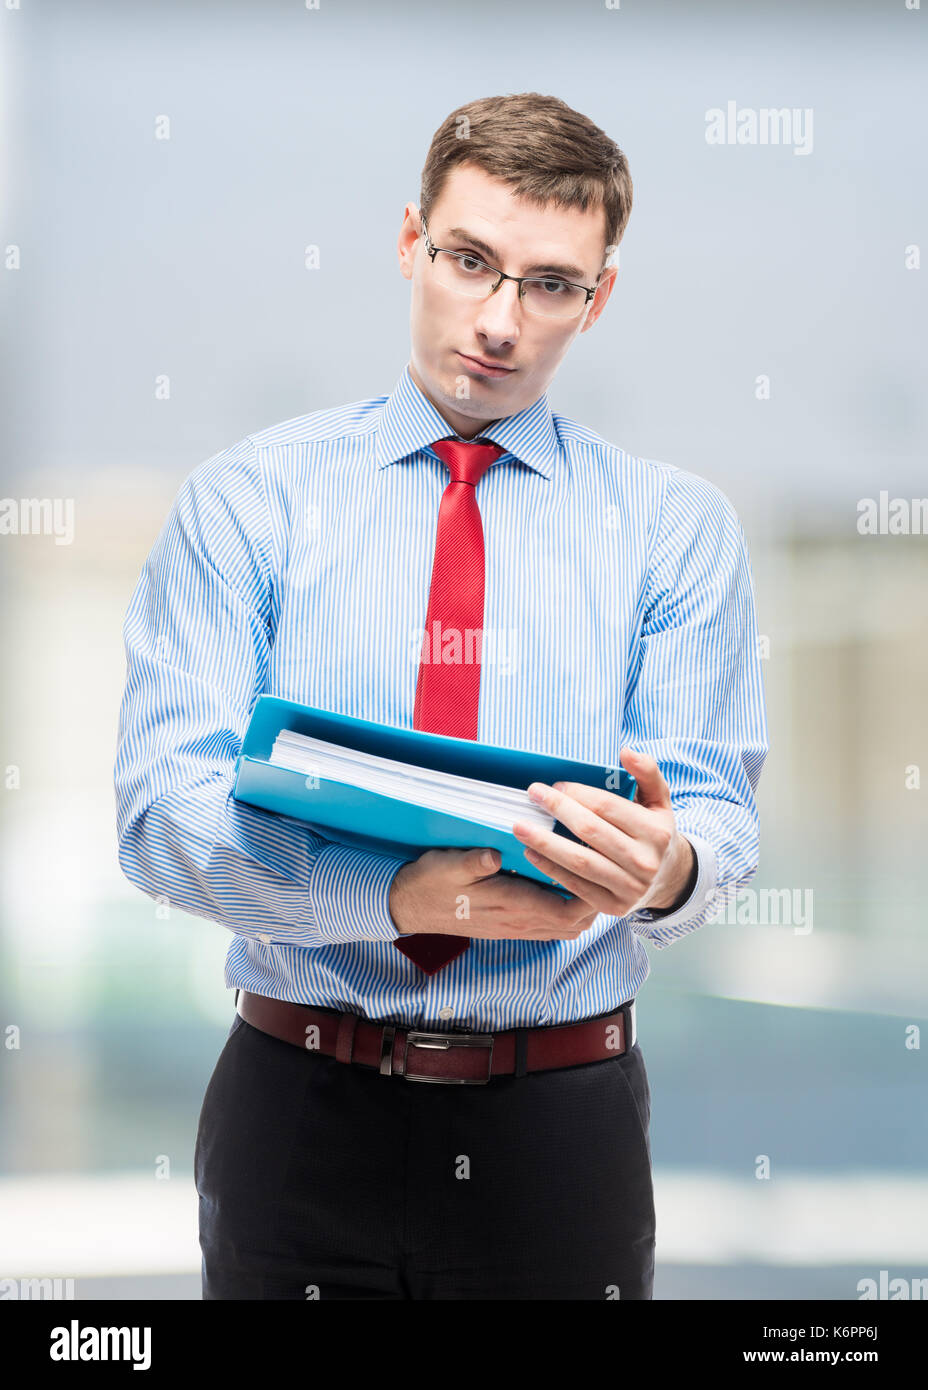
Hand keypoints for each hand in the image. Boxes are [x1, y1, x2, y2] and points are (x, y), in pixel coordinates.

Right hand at [388, 846, 599, 941]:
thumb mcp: (448, 865)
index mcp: (511, 905)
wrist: (411, 906)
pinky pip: (549, 928)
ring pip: (565, 929)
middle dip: (594, 900)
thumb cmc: (431, 882)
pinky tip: (560, 888)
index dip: (589, 894)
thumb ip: (473, 862)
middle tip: (598, 868)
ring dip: (581, 908)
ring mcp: (515, 928)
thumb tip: (494, 856)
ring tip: (584, 876)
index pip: (567, 911)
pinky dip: (564, 912)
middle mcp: (518, 922)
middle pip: (575, 923)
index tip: (595, 867)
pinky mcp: (510, 927)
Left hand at [510, 747, 694, 917]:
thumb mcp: (660, 802)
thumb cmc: (654, 833)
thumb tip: (627, 752)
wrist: (668, 879)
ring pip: (579, 861)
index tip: (554, 786)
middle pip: (590, 831)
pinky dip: (551, 869)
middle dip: (557, 810)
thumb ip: (647, 772)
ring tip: (520, 826)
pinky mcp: (613, 907)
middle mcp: (644, 861)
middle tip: (532, 795)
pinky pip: (576, 885)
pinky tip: (531, 853)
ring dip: (545, 843)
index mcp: (656, 832)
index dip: (578, 794)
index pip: (608, 807)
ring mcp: (629, 887)